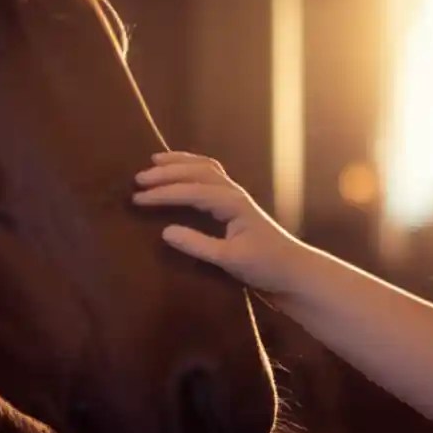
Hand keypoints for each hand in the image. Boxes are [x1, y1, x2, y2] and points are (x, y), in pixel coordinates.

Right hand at [132, 151, 306, 295]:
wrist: (294, 271)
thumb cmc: (266, 266)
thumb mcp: (230, 260)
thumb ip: (197, 245)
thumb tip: (164, 231)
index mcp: (232, 203)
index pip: (192, 191)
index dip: (164, 193)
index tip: (138, 198)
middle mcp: (234, 193)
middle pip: (197, 172)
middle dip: (167, 172)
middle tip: (139, 179)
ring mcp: (236, 196)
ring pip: (205, 168)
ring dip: (180, 163)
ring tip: (155, 161)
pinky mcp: (235, 204)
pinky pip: (211, 176)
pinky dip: (192, 168)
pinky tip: (180, 171)